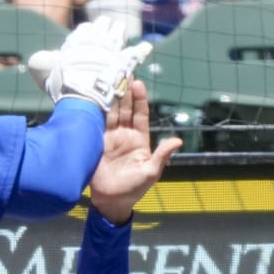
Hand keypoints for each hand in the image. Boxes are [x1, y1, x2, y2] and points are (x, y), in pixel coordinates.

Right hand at [27, 19, 154, 110]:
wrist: (81, 94)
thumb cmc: (61, 83)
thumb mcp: (41, 68)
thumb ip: (41, 60)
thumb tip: (46, 58)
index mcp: (78, 39)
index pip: (85, 29)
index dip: (86, 33)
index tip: (87, 38)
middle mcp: (96, 40)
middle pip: (103, 24)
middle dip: (104, 27)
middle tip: (105, 33)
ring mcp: (112, 50)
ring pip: (119, 32)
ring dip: (119, 32)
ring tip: (119, 34)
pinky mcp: (124, 63)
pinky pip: (136, 53)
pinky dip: (141, 50)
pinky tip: (146, 47)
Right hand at [89, 79, 181, 223]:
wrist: (110, 202)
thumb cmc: (134, 189)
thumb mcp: (151, 172)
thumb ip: (162, 155)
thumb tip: (178, 141)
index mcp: (140, 140)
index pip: (141, 114)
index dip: (140, 99)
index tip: (138, 83)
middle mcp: (125, 134)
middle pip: (126, 108)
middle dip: (125, 91)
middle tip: (123, 72)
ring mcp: (110, 137)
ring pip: (112, 112)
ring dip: (111, 96)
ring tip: (110, 78)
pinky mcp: (96, 142)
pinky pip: (98, 122)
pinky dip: (97, 109)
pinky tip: (95, 96)